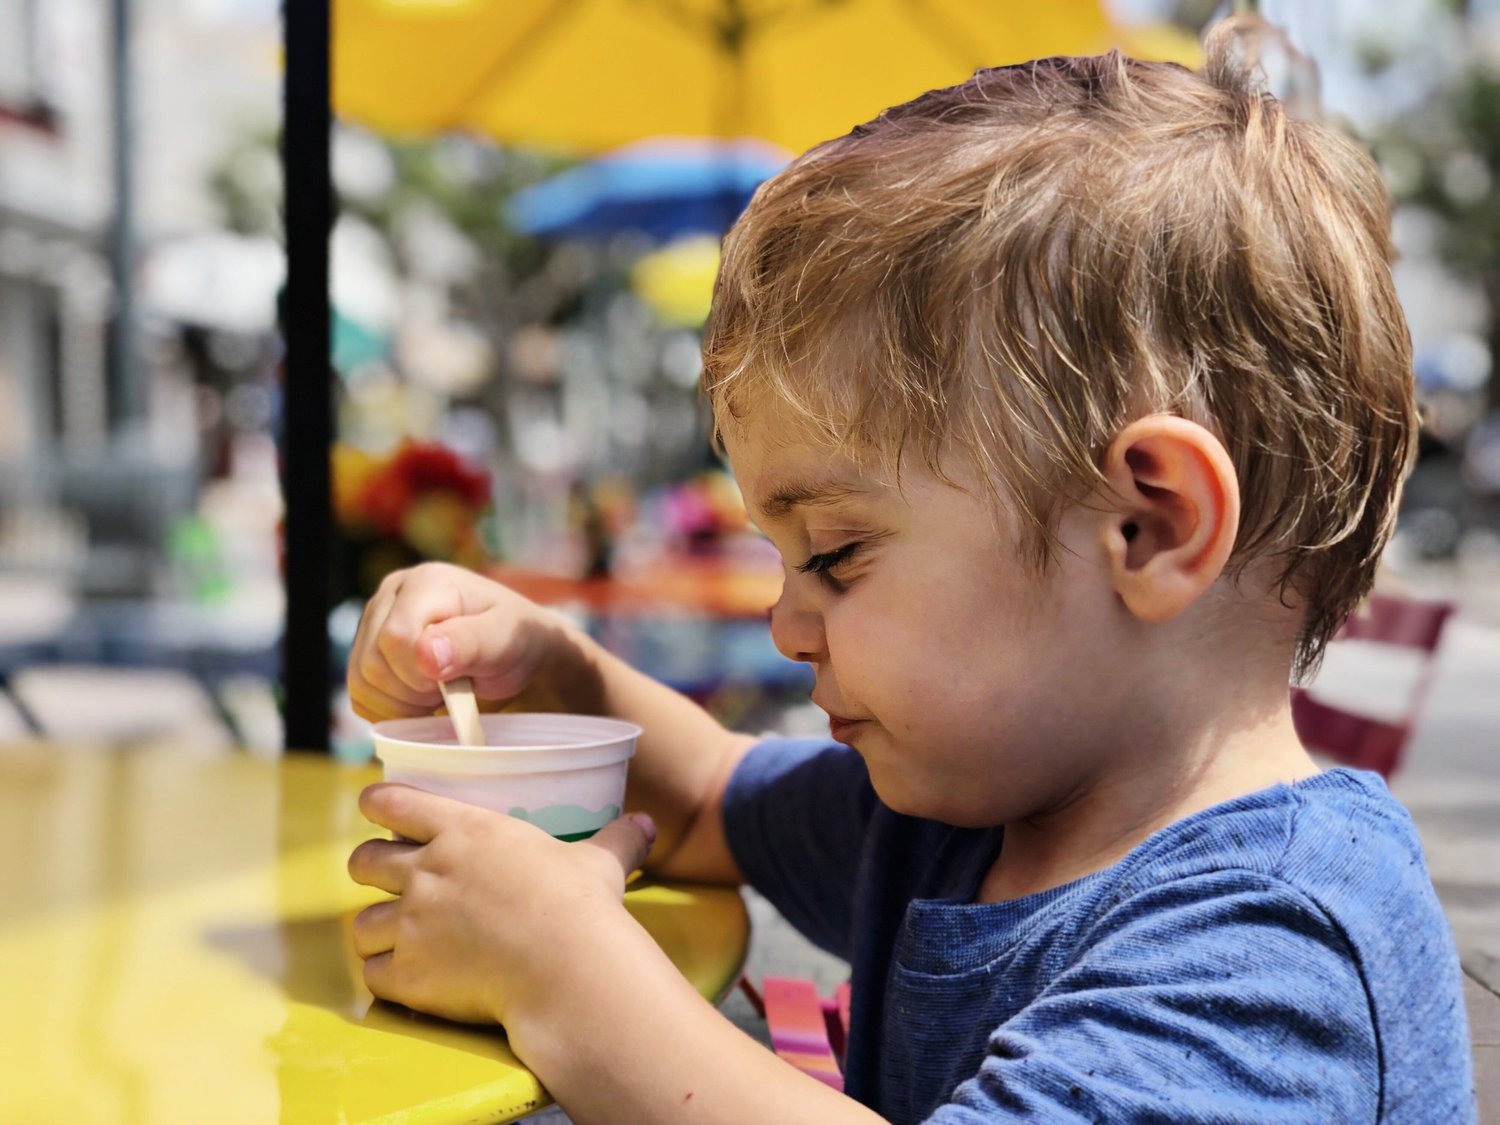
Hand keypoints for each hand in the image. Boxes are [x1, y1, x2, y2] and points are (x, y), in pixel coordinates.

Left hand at [346, 783, 656, 1025]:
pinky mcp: (409, 975)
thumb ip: (616, 840)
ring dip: (375, 931)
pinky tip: (405, 979)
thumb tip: (645, 824)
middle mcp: (427, 872)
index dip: (376, 803)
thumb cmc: (582, 908)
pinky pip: (373, 974)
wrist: (567, 969)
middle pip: (364, 861)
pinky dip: (384, 977)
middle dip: (367, 868)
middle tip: (382, 879)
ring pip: (361, 923)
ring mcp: (412, 924)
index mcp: (465, 831)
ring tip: (394, 938)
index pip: (395, 803)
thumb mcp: (599, 864)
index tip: (372, 807)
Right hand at [347, 562, 560, 721]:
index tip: (456, 681)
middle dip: (413, 691)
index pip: (395, 638)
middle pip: (372, 663)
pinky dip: (388, 709)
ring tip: (438, 693)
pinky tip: (420, 701)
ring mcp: (375, 620)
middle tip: (450, 690)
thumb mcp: (508, 639)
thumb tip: (425, 655)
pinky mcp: (368, 647)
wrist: (516, 647)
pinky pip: (358, 693)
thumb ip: (471, 643)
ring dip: (400, 703)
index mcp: (426, 582)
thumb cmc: (516, 639)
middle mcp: (392, 593)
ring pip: (359, 680)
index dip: (421, 674)